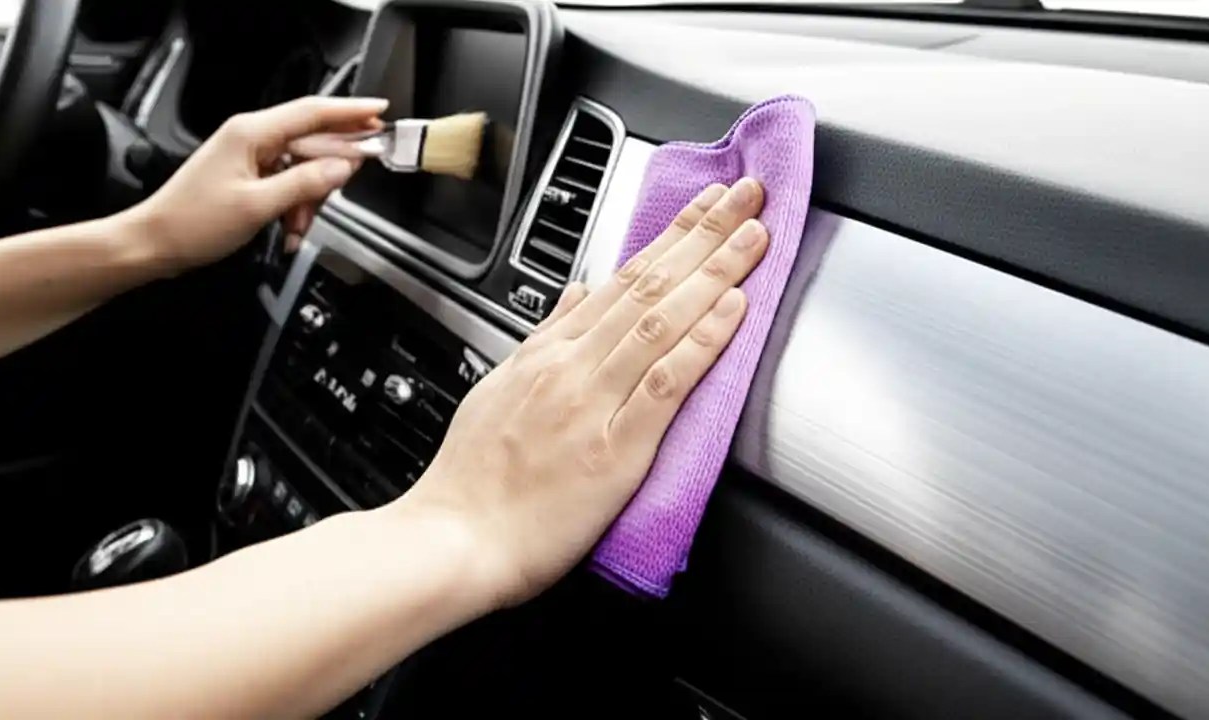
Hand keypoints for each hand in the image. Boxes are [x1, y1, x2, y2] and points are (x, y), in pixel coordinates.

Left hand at [126, 96, 387, 273]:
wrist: (155, 243)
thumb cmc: (193, 222)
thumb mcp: (258, 206)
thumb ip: (305, 183)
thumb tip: (343, 166)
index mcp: (252, 132)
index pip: (313, 112)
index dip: (351, 112)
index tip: (380, 114)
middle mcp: (251, 137)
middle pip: (312, 141)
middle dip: (330, 171)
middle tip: (341, 190)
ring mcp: (249, 156)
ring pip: (303, 167)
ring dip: (309, 199)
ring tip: (298, 227)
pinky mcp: (248, 175)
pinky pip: (286, 182)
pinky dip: (294, 206)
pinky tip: (290, 228)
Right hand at [403, 178, 766, 607]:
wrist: (455, 538)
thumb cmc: (473, 479)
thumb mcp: (500, 389)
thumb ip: (544, 339)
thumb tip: (577, 294)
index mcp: (549, 354)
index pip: (621, 280)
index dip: (669, 238)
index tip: (705, 208)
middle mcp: (573, 366)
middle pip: (648, 285)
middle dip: (703, 234)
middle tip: (746, 195)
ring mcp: (595, 402)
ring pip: (661, 319)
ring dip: (713, 271)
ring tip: (753, 235)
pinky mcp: (616, 448)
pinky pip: (665, 383)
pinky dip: (701, 341)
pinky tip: (731, 309)